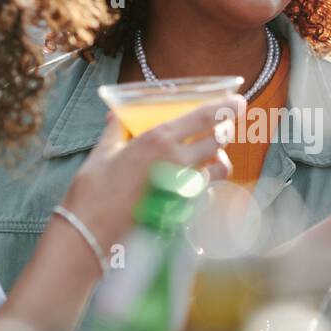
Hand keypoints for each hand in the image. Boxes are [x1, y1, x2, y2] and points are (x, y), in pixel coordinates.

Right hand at [60, 95, 240, 250]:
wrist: (92, 228)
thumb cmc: (94, 189)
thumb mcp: (103, 151)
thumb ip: (116, 130)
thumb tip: (117, 116)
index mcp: (159, 139)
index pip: (206, 117)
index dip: (227, 107)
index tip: (238, 102)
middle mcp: (177, 160)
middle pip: (219, 140)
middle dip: (224, 131)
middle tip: (219, 128)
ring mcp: (183, 185)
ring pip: (220, 167)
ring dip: (219, 159)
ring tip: (208, 156)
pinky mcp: (183, 207)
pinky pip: (207, 191)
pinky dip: (206, 183)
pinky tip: (192, 182)